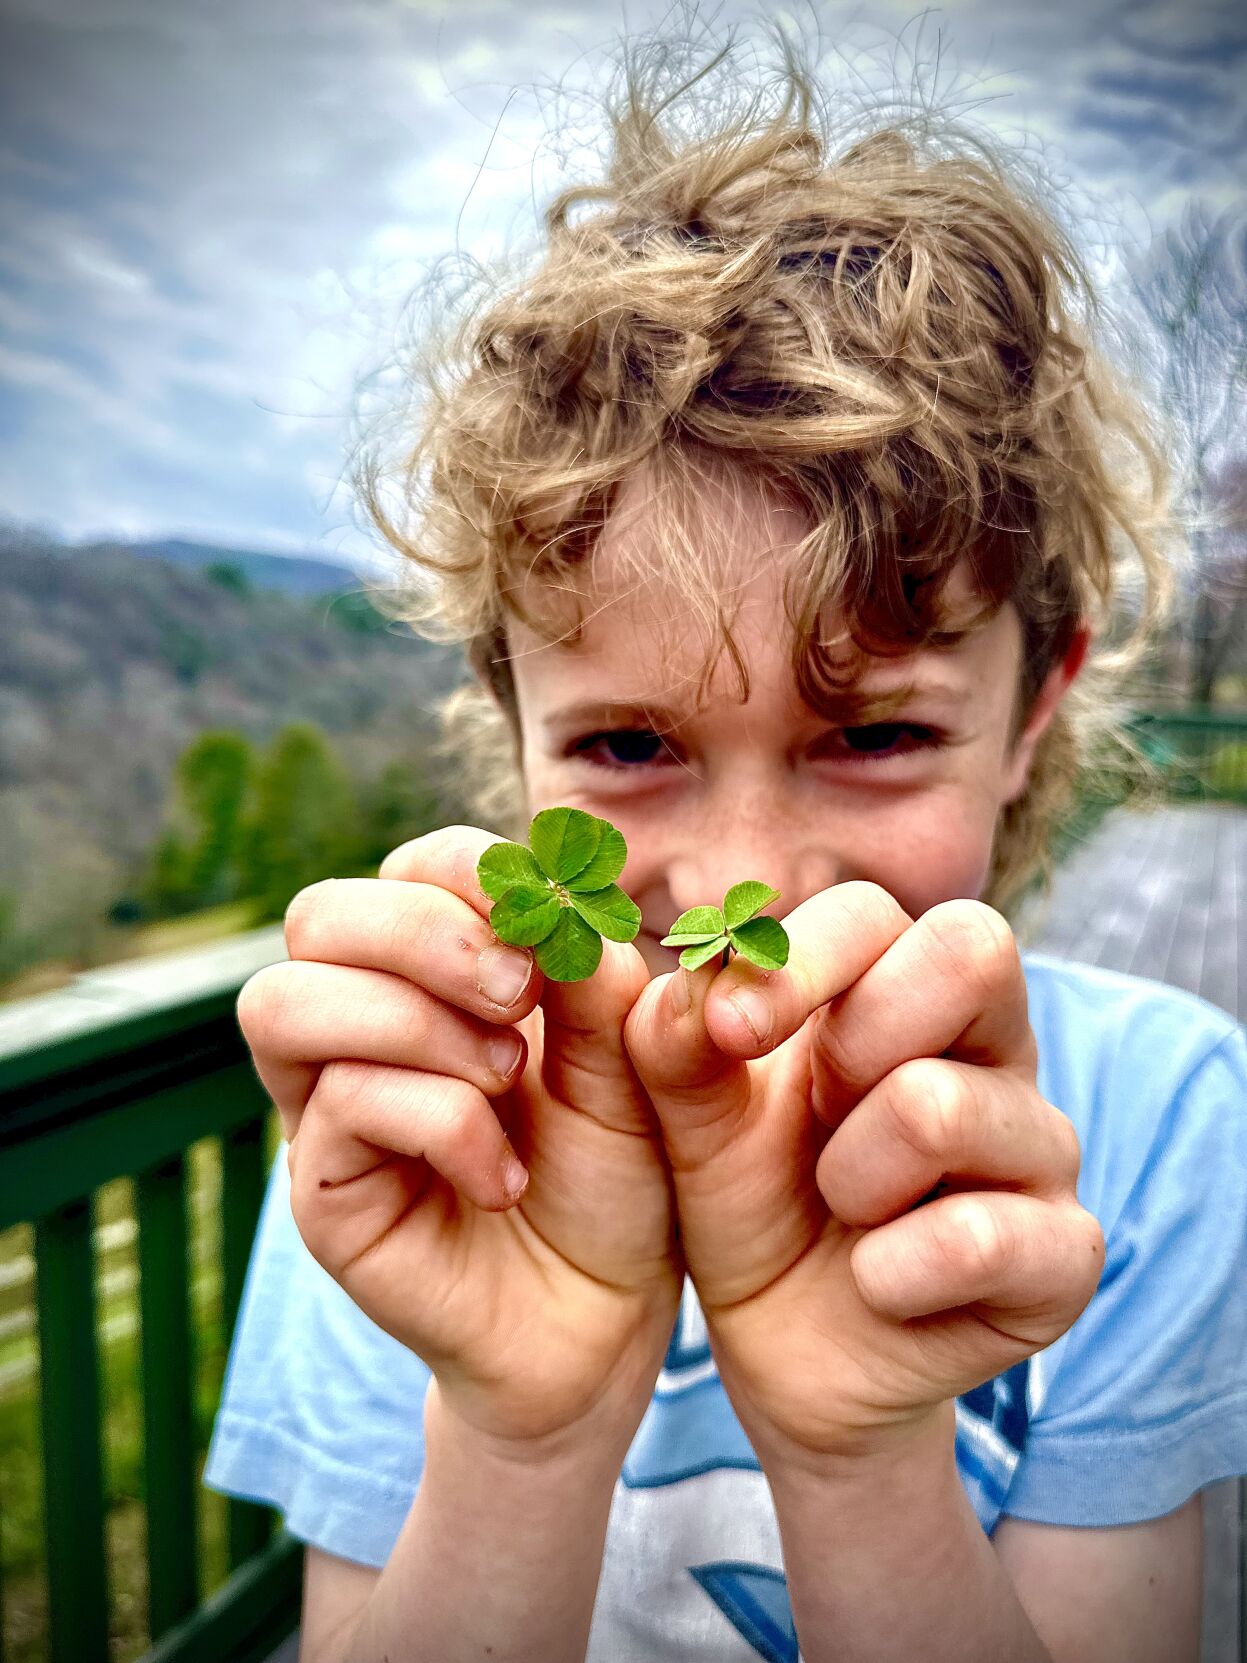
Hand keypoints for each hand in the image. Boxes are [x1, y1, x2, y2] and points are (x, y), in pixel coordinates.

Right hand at [236, 826, 680, 1451]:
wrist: (605, 1318)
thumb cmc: (616, 1175)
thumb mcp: (626, 1062)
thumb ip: (592, 978)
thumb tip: (550, 904)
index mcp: (438, 971)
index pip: (406, 868)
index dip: (467, 871)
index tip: (550, 920)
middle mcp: (363, 1025)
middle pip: (319, 917)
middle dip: (425, 933)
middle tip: (519, 994)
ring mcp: (328, 1108)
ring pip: (287, 1002)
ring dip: (413, 1020)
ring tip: (507, 1075)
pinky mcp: (324, 1192)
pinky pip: (342, 1106)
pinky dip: (441, 1122)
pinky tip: (506, 1175)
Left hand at [624, 884, 1104, 1468]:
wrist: (786, 1353)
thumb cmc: (752, 1202)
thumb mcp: (694, 1120)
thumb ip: (676, 1041)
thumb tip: (687, 984)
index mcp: (904, 988)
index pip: (876, 912)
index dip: (797, 957)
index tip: (726, 1026)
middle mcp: (992, 1049)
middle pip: (970, 951)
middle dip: (852, 1040)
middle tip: (812, 1118)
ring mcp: (1041, 1147)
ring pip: (945, 1106)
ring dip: (851, 1175)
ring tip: (842, 1211)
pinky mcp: (1065, 1256)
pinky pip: (981, 1238)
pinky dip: (892, 1273)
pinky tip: (878, 1286)